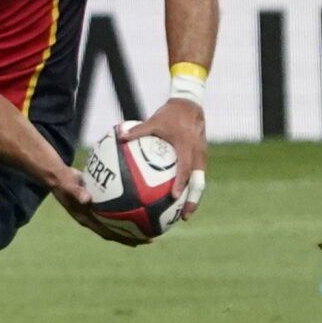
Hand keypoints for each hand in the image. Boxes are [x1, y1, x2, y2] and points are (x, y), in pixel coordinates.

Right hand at [47, 161, 143, 245]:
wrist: (57, 177)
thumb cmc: (62, 181)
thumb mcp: (67, 185)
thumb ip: (76, 191)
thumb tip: (86, 198)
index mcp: (86, 219)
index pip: (108, 233)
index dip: (123, 238)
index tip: (138, 242)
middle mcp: (92, 219)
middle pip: (115, 232)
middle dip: (132, 237)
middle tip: (150, 239)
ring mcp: (95, 213)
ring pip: (117, 222)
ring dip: (132, 225)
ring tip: (150, 225)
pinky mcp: (97, 204)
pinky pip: (115, 208)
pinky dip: (127, 208)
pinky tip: (140, 201)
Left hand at [126, 98, 207, 220]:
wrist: (190, 105)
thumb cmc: (170, 114)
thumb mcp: (154, 120)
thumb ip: (137, 131)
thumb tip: (119, 137)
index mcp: (187, 146)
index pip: (185, 168)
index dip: (180, 183)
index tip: (174, 197)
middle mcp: (198, 154)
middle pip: (199, 182)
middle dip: (193, 201)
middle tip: (184, 217)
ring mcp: (202, 157)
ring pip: (200, 182)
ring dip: (193, 198)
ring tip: (183, 215)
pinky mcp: (201, 158)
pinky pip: (197, 177)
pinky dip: (190, 189)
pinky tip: (179, 200)